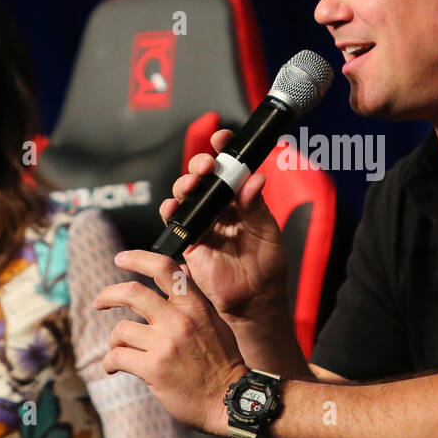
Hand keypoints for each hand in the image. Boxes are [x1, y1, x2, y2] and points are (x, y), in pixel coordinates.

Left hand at [95, 250, 248, 436]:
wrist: (227, 399)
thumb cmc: (221, 362)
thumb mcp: (215, 322)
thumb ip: (193, 299)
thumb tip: (180, 271)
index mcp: (195, 306)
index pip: (165, 269)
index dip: (138, 259)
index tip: (121, 259)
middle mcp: (179, 320)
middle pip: (132, 293)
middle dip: (108, 295)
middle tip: (99, 302)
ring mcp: (165, 344)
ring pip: (121, 329)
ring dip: (115, 340)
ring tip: (120, 349)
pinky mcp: (153, 369)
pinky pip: (117, 356)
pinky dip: (110, 362)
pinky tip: (113, 366)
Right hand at [161, 128, 288, 320]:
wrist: (255, 299)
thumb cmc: (267, 265)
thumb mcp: (267, 232)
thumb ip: (256, 206)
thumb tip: (254, 178)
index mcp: (241, 199)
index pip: (230, 167)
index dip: (224, 149)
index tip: (222, 138)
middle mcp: (220, 207)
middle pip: (203, 176)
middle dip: (200, 164)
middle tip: (207, 165)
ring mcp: (202, 222)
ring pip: (186, 194)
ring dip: (185, 183)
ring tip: (193, 183)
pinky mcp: (189, 240)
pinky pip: (174, 220)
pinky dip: (170, 211)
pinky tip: (174, 207)